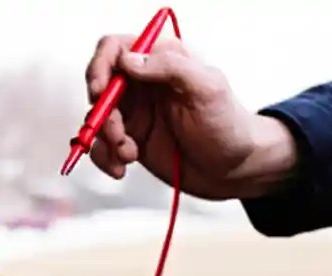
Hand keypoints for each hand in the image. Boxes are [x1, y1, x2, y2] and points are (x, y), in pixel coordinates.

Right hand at [85, 35, 297, 198]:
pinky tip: (123, 167)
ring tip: (130, 154)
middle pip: (100, 86)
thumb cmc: (229, 126)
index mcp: (162, 61)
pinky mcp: (130, 141)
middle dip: (104, 113)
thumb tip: (129, 60)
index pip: (116, 48)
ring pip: (97, 119)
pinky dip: (105, 158)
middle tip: (119, 132)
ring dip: (106, 140)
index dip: (101, 66)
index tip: (101, 91)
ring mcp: (135, 114)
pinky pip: (102, 147)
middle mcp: (143, 85)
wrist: (234, 170)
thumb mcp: (207, 89)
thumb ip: (170, 67)